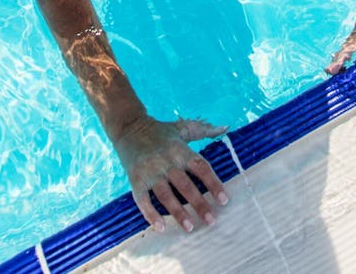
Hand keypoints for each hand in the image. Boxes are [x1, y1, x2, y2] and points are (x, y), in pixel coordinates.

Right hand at [112, 114, 229, 233]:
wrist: (129, 126)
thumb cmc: (161, 130)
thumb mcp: (183, 127)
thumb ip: (204, 130)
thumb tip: (226, 127)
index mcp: (179, 149)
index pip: (200, 166)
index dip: (213, 183)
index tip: (224, 200)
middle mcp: (166, 160)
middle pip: (185, 184)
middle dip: (199, 203)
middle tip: (211, 221)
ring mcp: (150, 170)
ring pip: (166, 194)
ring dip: (178, 212)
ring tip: (190, 227)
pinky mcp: (135, 179)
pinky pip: (142, 199)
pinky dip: (150, 214)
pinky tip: (161, 227)